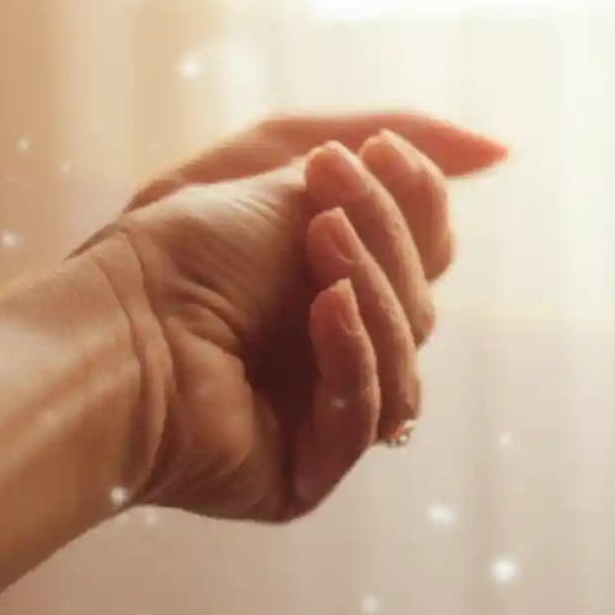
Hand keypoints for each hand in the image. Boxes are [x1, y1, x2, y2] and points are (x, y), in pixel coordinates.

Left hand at [80, 113, 505, 520]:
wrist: (115, 329)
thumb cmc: (184, 249)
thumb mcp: (285, 170)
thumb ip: (388, 153)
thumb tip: (499, 148)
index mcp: (334, 285)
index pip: (426, 251)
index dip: (419, 204)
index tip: (384, 153)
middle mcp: (334, 349)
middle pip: (422, 299)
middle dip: (385, 238)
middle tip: (326, 194)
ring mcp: (323, 412)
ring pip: (406, 357)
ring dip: (373, 294)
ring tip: (320, 244)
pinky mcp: (308, 467)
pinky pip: (366, 415)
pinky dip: (353, 356)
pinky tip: (324, 310)